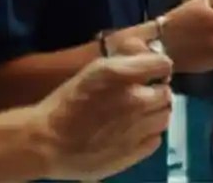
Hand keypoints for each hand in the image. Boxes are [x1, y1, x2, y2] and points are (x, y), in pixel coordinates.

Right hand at [35, 43, 172, 179]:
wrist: (46, 143)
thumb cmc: (67, 103)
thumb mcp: (94, 71)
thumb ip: (126, 63)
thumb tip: (153, 58)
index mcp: (120, 76)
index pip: (163, 65)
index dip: (158, 68)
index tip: (151, 74)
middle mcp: (134, 101)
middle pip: (166, 93)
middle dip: (156, 93)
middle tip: (140, 98)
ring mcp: (136, 129)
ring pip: (164, 117)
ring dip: (154, 114)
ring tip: (136, 117)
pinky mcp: (134, 153)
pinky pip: (156, 140)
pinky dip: (148, 135)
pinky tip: (131, 134)